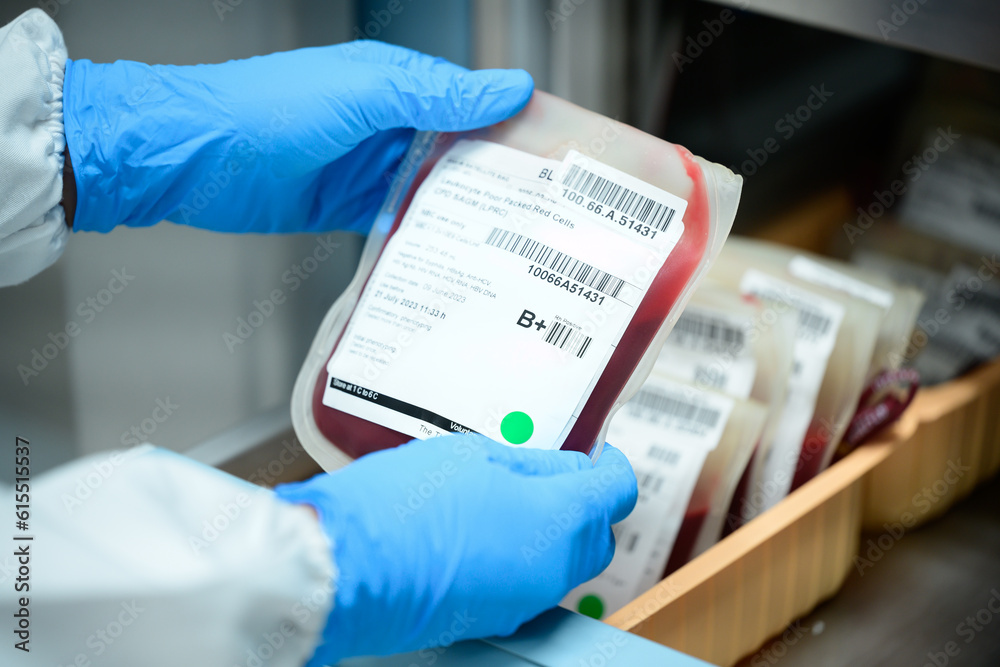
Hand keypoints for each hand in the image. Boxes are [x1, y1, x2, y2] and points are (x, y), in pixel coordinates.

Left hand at [62, 42, 532, 233]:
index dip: (516, 127)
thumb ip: (436, 95)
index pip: (475, 103)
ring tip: (514, 243)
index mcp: (400, 85)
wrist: (194, 159)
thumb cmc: (270, 109)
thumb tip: (509, 88)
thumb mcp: (363, 93)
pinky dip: (426, 236)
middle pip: (461, 152)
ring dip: (467, 214)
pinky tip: (456, 257)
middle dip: (501, 178)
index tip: (559, 156)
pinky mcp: (351, 207)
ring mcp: (370, 169)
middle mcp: (390, 125)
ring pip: (435, 191)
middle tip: (548, 212)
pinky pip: (402, 222)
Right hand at [274, 435, 636, 663]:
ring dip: (552, 531)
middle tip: (550, 474)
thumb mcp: (476, 456)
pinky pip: (529, 583)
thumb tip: (569, 469)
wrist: (347, 566)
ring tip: (507, 499)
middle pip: (598, 535)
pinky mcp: (495, 617)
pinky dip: (522, 557)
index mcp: (557, 519)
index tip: (595, 453)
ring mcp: (524, 600)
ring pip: (564, 563)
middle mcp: (552, 569)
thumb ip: (535, 463)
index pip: (617, 491)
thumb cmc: (403, 504)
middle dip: (585, 504)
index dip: (609, 465)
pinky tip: (484, 532)